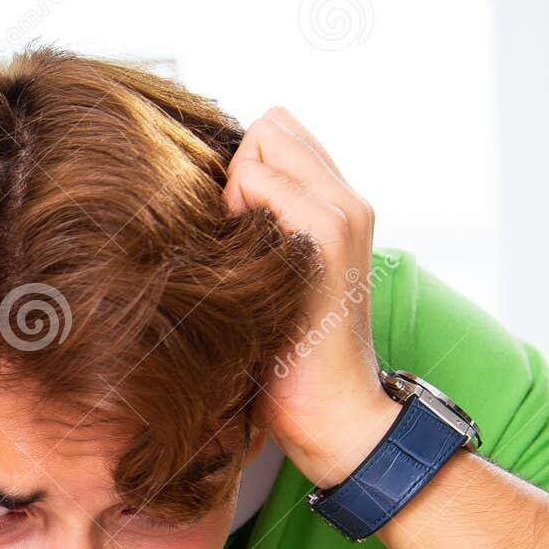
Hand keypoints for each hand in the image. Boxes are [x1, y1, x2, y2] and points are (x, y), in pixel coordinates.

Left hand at [221, 107, 397, 486]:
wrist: (334, 417)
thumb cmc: (289, 361)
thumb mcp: (276, 281)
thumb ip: (259, 231)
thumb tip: (202, 200)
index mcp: (336, 206)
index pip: (276, 134)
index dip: (238, 171)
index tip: (228, 232)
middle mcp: (346, 199)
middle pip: (266, 131)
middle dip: (231, 174)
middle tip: (228, 247)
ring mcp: (340, 213)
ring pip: (259, 148)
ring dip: (228, 197)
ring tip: (236, 264)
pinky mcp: (326, 234)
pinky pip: (255, 180)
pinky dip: (229, 214)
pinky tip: (237, 272)